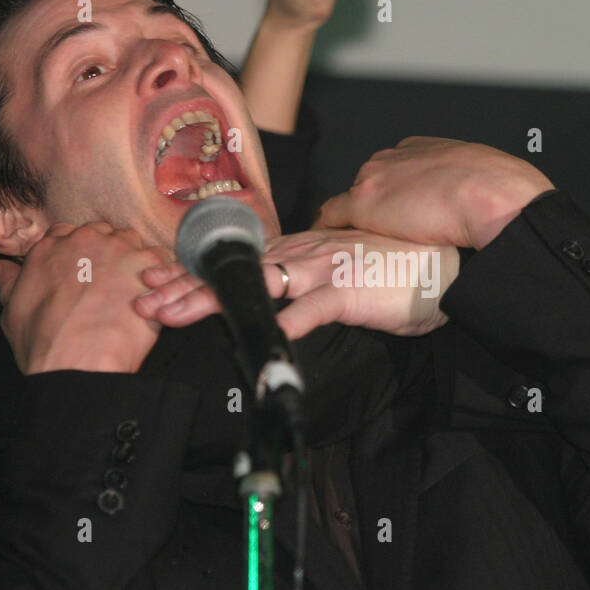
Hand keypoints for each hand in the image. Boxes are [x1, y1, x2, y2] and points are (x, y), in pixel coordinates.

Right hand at [0, 223, 170, 374]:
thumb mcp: (11, 310)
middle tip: (107, 285)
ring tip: (130, 291)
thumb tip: (1, 268)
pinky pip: (160, 257)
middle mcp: (83, 240)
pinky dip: (158, 274)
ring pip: (130, 241)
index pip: (66, 234)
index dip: (75, 254)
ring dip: (131, 260)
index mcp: (49, 247)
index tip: (82, 273)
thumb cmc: (45, 342)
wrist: (79, 362)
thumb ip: (8, 282)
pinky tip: (151, 295)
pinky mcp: (146, 265)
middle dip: (105, 253)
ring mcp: (117, 249)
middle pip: (101, 234)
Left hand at [133, 229, 457, 339]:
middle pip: (235, 271)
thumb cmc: (401, 271)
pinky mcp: (349, 289)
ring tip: (174, 313)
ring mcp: (325, 269)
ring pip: (257, 283)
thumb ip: (312, 282)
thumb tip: (288, 299)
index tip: (156, 282)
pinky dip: (285, 322)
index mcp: (304, 250)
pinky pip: (312, 308)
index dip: (194, 273)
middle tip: (143, 300)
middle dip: (185, 286)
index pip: (239, 262)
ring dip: (212, 300)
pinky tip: (257, 339)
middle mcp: (306, 254)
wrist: (447, 261)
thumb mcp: (345, 272)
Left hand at [316, 137, 554, 248]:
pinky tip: (324, 244)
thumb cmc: (498, 190)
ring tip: (347, 243)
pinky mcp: (363, 203)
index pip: (398, 167)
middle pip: (372, 182)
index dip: (396, 191)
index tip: (398, 209)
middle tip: (377, 233)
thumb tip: (473, 201)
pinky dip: (327, 228)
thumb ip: (467, 182)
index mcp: (425, 147)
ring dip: (350, 219)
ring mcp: (376, 178)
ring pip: (352, 199)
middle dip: (374, 205)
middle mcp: (395, 156)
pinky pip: (332, 215)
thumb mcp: (483, 175)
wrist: (492, 196)